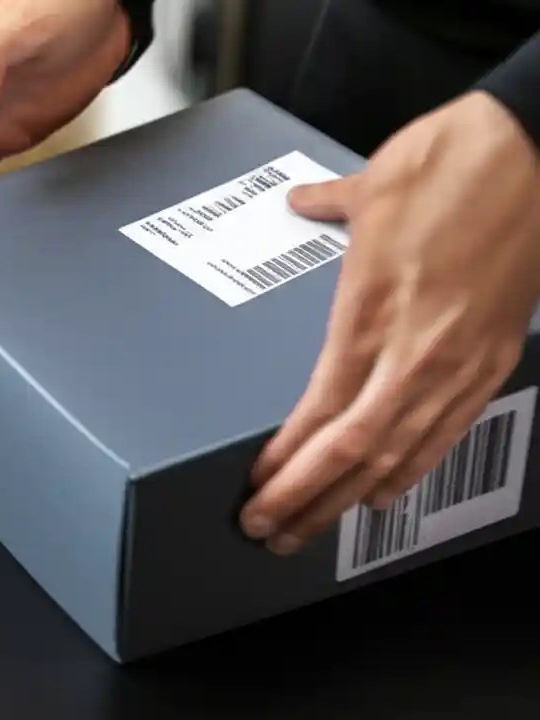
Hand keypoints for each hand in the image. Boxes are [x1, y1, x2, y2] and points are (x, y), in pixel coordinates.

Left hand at [241, 90, 539, 554]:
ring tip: (313, 528)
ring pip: (399, 455)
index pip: (319, 416)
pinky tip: (383, 491)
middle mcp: (415, 352)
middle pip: (352, 453)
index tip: (256, 490)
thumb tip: (302, 203)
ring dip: (350, 498)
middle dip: (306, 500)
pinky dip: (410, 469)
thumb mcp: (373, 186)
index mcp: (370, 315)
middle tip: (267, 532)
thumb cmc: (456, 162)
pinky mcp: (494, 358)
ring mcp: (460, 362)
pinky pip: (446, 433)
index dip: (287, 465)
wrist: (539, 149)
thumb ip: (329, 207)